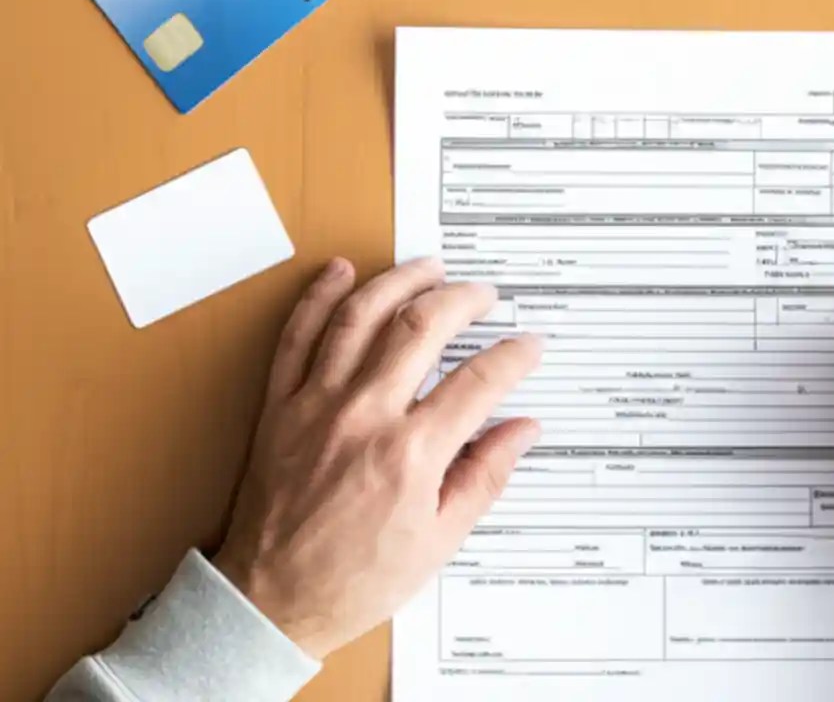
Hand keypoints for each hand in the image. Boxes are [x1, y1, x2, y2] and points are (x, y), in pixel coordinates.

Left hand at [214, 257, 541, 658]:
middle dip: (462, 300)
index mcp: (411, 455)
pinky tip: (340, 273)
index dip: (512, 356)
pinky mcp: (280, 406)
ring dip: (399, 281)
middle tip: (483, 295)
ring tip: (428, 267)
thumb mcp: (438, 541)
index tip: (528, 346)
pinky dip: (318, 297)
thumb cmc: (354, 580)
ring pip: (361, 316)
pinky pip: (298, 336)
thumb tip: (522, 431)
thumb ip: (484, 477)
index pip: (478, 382)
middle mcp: (364, 417)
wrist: (271, 601)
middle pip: (422, 328)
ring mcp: (317, 405)